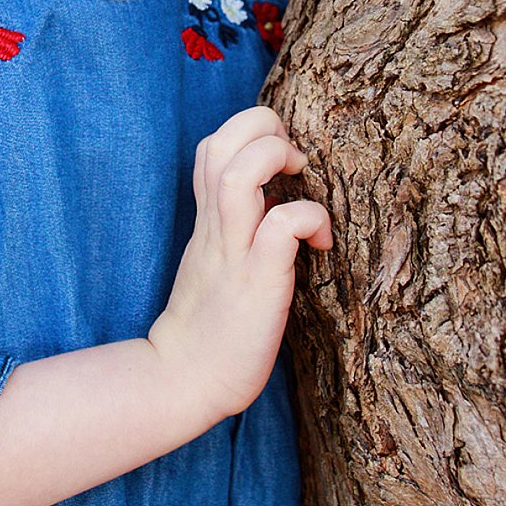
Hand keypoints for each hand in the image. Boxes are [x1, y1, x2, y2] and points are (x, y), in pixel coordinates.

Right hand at [148, 106, 331, 428]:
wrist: (183, 380)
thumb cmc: (210, 326)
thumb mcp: (214, 261)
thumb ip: (232, 227)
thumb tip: (272, 203)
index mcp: (207, 220)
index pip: (212, 146)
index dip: (248, 130)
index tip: (281, 154)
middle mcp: (215, 226)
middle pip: (221, 143)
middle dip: (261, 125)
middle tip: (293, 154)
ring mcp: (234, 251)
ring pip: (240, 172)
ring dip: (276, 155)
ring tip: (301, 176)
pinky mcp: (256, 281)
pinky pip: (280, 226)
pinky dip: (309, 217)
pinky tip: (321, 241)